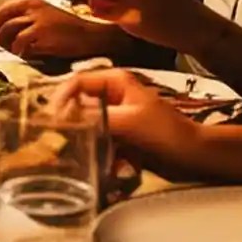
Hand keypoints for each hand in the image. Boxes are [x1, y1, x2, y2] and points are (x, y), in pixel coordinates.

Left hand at [0, 0, 121, 58]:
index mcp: (32, 2)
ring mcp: (36, 20)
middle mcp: (32, 8)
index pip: (4, 8)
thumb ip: (27, 19)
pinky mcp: (41, 33)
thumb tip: (4, 30)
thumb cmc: (67, 28)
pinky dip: (18, 49)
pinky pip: (20, 42)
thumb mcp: (46, 16)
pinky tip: (22, 53)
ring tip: (9, 50)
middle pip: (2, 19)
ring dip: (5, 43)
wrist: (88, 35)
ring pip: (9, 31)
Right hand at [52, 69, 205, 178]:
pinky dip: (97, 150)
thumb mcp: (129, 121)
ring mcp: (115, 114)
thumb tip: (62, 120)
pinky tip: (104, 161)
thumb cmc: (165, 131)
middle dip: (69, 122)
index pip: (75, 82)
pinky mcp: (118, 134)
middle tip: (59, 140)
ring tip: (82, 154)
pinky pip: (98, 139)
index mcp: (114, 81)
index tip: (49, 120)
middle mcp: (111, 94)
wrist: (192, 154)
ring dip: (84, 140)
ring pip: (86, 124)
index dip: (60, 98)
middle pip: (77, 103)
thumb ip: (95, 118)